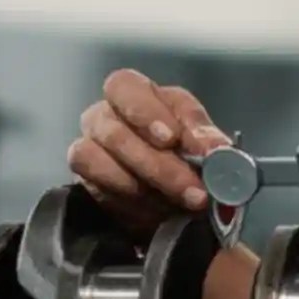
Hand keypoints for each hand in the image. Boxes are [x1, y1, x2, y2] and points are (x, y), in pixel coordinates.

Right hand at [68, 69, 230, 241]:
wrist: (172, 192)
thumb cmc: (185, 149)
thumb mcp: (200, 136)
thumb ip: (206, 138)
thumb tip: (215, 149)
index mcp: (133, 93)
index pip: (123, 86)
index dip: (144, 112)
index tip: (172, 139)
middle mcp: (102, 116)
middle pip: (115, 133)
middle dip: (159, 166)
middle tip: (194, 191)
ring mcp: (87, 148)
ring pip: (96, 160)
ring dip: (144, 187)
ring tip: (179, 204)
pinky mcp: (83, 182)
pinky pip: (95, 189)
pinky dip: (129, 202)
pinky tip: (155, 211)